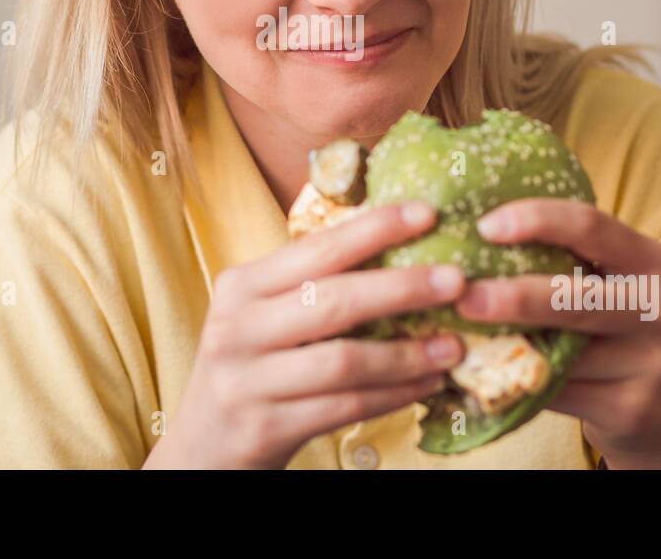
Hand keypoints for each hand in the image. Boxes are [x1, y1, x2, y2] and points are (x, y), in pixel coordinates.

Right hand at [143, 201, 468, 468]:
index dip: (375, 228)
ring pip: (343, 360)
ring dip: (407, 354)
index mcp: (242, 285)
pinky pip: (343, 407)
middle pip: (333, 301)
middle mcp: (237, 327)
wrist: (202, 449)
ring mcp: (247, 380)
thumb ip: (313, 286)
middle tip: (457, 280)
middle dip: (403, 287)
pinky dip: (392, 395)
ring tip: (454, 346)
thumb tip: (403, 251)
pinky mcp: (263, 427)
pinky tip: (426, 384)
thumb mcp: (264, 317)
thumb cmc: (253, 368)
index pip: (316, 248)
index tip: (427, 213)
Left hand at [454, 198, 660, 468]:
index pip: (591, 226)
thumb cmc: (614, 333)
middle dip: (513, 295)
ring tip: (459, 339)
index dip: (536, 220)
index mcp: (649, 262)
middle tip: (462, 295)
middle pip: (576, 296)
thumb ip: (560, 263)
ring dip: (505, 346)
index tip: (484, 226)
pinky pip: (560, 393)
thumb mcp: (605, 287)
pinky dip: (517, 383)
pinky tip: (485, 374)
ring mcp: (652, 362)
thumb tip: (470, 240)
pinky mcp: (633, 408)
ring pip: (564, 352)